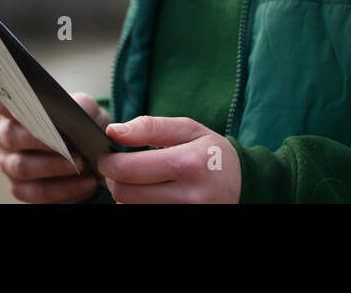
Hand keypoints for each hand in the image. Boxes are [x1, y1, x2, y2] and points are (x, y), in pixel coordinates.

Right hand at [0, 84, 109, 202]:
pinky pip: (37, 191)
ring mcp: (10, 163)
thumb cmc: (81, 122)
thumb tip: (72, 112)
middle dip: (39, 139)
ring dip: (54, 166)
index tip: (8, 97)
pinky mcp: (21, 188)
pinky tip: (85, 182)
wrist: (91, 152)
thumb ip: (77, 104)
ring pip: (23, 167)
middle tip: (67, 142)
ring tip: (81, 163)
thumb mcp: (84, 108)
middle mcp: (5, 135)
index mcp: (14, 109)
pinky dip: (64, 188)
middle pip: (10, 136)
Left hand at [97, 116, 241, 203]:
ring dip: (127, 194)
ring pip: (130, 207)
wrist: (243, 184)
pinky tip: (150, 194)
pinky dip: (139, 204)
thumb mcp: (189, 130)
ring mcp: (185, 214)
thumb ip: (150, 126)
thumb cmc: (212, 153)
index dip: (109, 162)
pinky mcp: (181, 223)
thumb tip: (113, 131)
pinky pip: (143, 215)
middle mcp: (188, 195)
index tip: (107, 156)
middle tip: (119, 168)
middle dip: (115, 179)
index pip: (129, 169)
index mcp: (189, 163)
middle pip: (124, 193)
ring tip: (140, 180)